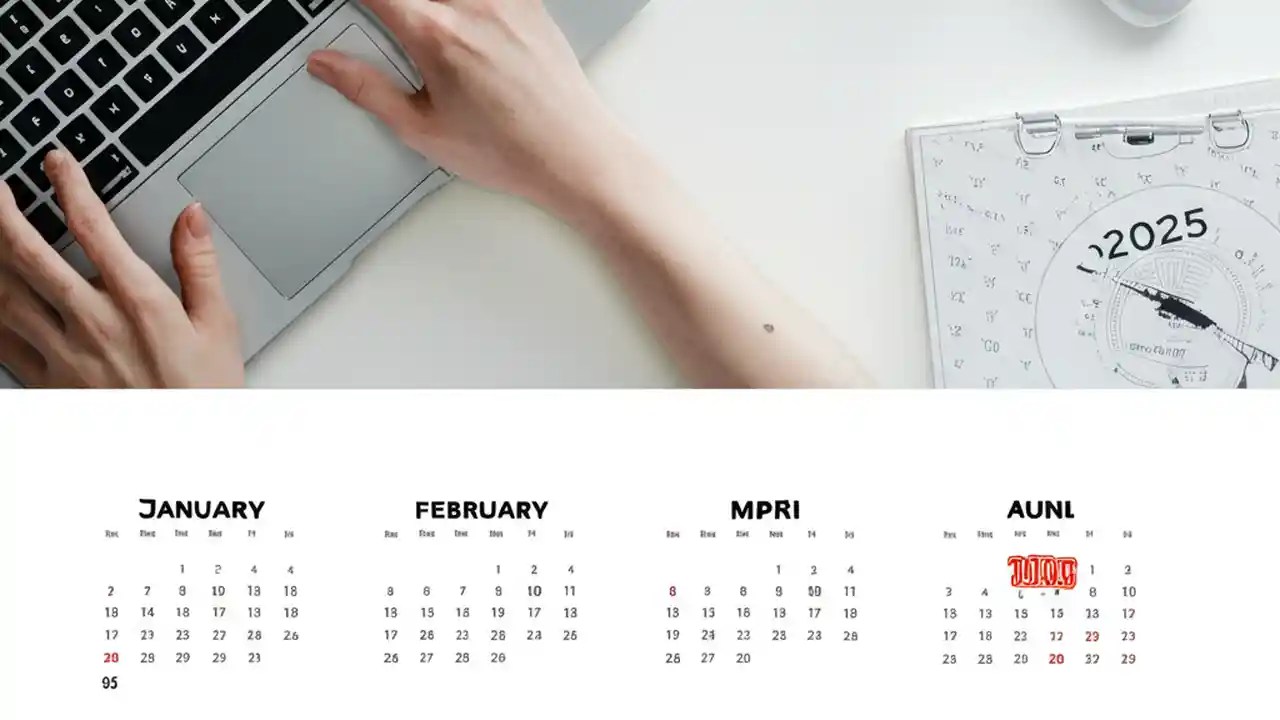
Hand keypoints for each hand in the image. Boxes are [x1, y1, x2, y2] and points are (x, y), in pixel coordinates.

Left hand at [0, 150, 243, 387]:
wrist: (184, 459)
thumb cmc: (204, 395)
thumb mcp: (219, 328)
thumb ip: (200, 266)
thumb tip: (191, 215)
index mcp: (139, 305)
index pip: (94, 229)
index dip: (70, 186)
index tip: (57, 161)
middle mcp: (93, 325)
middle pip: (29, 254)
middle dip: (3, 210)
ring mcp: (63, 355)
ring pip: (4, 292)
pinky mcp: (47, 382)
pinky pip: (1, 338)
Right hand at [307, 0, 628, 210]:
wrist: (573, 155)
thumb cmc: (509, 150)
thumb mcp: (422, 130)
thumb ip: (366, 90)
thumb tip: (326, 65)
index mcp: (435, 33)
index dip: (352, 1)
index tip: (348, 10)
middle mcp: (472, 5)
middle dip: (395, 6)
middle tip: (389, 26)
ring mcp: (505, 0)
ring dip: (432, 5)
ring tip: (427, 34)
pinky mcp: (530, 4)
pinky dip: (467, 6)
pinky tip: (466, 24)